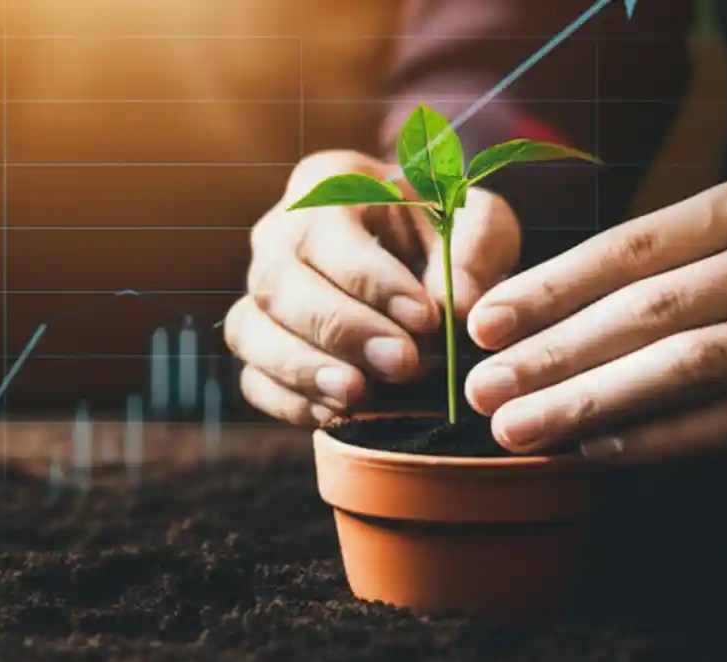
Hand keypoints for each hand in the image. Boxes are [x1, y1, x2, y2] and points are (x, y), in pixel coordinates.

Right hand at [225, 150, 521, 424]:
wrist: (424, 268)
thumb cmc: (447, 234)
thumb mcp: (476, 223)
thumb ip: (474, 250)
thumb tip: (456, 307)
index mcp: (326, 184)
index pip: (326, 229)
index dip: (371, 279)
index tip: (426, 318)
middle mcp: (277, 235)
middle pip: (277, 282)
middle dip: (339, 328)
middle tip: (401, 363)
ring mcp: (260, 295)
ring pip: (250, 330)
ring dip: (302, 368)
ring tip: (358, 395)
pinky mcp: (260, 348)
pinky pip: (252, 378)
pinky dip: (288, 401)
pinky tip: (336, 412)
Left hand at [464, 175, 726, 461]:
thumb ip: (667, 266)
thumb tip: (542, 317)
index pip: (629, 248)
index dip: (548, 288)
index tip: (482, 324)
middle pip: (648, 308)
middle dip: (553, 352)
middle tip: (483, 389)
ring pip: (688, 366)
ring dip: (592, 401)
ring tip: (520, 428)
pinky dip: (666, 439)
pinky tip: (601, 454)